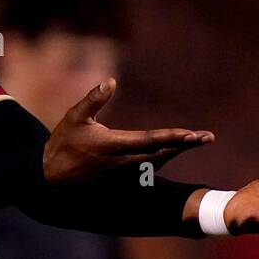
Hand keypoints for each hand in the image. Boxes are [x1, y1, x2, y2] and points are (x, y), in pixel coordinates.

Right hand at [43, 79, 213, 185]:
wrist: (52, 177)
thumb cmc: (63, 144)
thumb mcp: (74, 117)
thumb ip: (93, 99)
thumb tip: (110, 80)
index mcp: (113, 146)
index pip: (148, 141)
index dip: (171, 138)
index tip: (191, 134)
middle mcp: (123, 162)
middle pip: (160, 153)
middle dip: (184, 145)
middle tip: (207, 137)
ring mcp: (123, 172)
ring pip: (157, 161)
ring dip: (178, 150)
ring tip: (198, 140)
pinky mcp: (122, 177)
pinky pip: (149, 167)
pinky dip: (165, 157)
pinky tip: (176, 150)